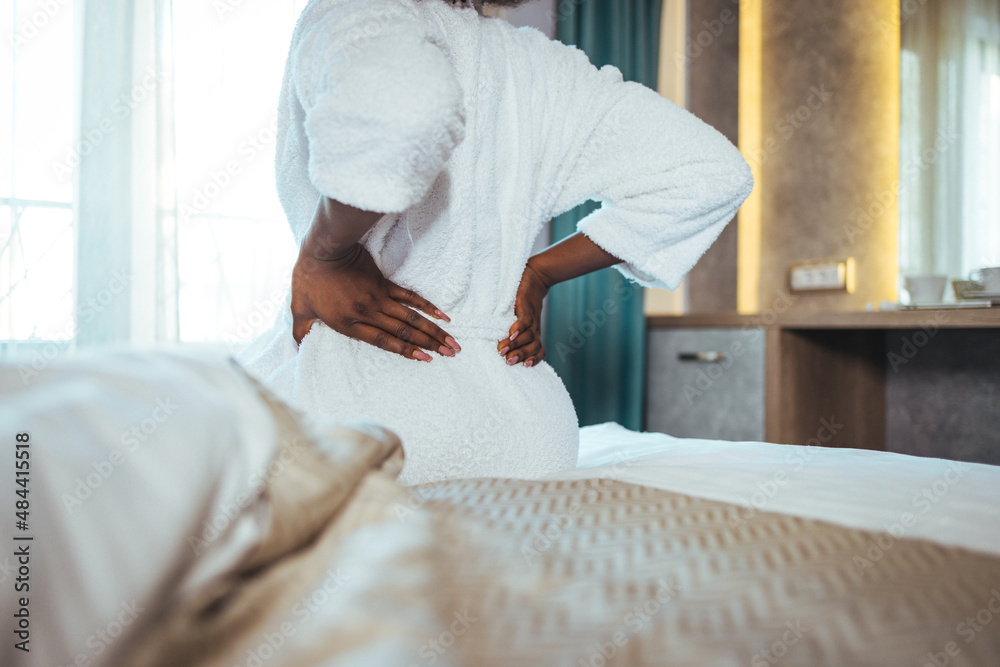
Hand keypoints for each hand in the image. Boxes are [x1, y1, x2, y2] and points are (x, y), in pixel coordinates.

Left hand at [291, 243, 459, 360]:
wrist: (323, 250)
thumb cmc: (308, 279)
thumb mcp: (298, 308)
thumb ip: (300, 330)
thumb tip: (296, 348)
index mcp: (350, 324)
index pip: (385, 342)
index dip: (407, 351)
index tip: (426, 360)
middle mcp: (369, 313)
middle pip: (405, 332)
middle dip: (430, 344)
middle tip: (451, 354)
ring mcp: (379, 298)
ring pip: (412, 318)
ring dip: (434, 331)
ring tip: (452, 342)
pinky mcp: (384, 283)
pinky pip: (410, 297)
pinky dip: (427, 306)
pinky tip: (443, 316)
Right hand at [498, 259, 551, 366]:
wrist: (536, 277)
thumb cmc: (524, 301)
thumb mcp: (521, 317)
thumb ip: (513, 330)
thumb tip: (497, 345)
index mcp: (534, 333)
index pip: (539, 350)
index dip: (534, 359)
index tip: (524, 367)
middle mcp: (535, 328)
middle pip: (533, 346)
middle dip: (520, 355)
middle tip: (507, 361)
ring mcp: (532, 317)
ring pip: (528, 335)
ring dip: (515, 344)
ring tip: (501, 349)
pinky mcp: (526, 306)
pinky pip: (526, 320)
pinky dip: (518, 327)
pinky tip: (510, 333)